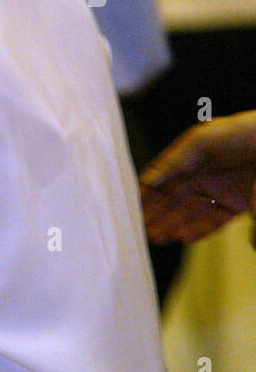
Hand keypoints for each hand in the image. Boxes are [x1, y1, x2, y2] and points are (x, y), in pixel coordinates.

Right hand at [140, 110, 255, 246]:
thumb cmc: (237, 133)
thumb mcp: (199, 141)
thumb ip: (173, 162)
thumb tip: (149, 180)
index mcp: (189, 159)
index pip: (162, 180)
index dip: (147, 195)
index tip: (132, 209)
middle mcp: (202, 176)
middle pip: (173, 200)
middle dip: (156, 216)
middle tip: (142, 230)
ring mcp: (219, 191)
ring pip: (190, 213)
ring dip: (173, 226)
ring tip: (157, 238)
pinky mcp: (237, 204)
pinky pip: (214, 221)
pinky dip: (199, 231)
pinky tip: (183, 237)